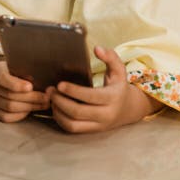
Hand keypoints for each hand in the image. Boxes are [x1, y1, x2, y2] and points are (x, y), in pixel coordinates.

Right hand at [0, 58, 49, 122]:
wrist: (2, 77)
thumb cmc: (14, 70)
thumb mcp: (18, 64)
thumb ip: (25, 70)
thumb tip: (41, 78)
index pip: (3, 78)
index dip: (16, 84)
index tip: (30, 87)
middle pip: (10, 95)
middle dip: (31, 98)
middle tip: (46, 97)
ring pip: (10, 107)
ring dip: (30, 106)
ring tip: (44, 104)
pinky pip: (6, 117)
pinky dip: (20, 115)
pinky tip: (31, 110)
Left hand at [47, 46, 161, 132]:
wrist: (128, 109)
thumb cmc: (119, 86)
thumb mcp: (119, 70)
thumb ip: (110, 57)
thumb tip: (97, 48)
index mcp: (112, 98)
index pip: (90, 97)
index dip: (73, 91)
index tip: (59, 84)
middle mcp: (106, 115)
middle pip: (78, 112)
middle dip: (60, 101)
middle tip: (50, 90)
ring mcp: (98, 125)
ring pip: (72, 124)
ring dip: (58, 112)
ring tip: (51, 98)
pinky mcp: (91, 131)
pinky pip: (72, 129)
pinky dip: (60, 119)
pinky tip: (56, 107)